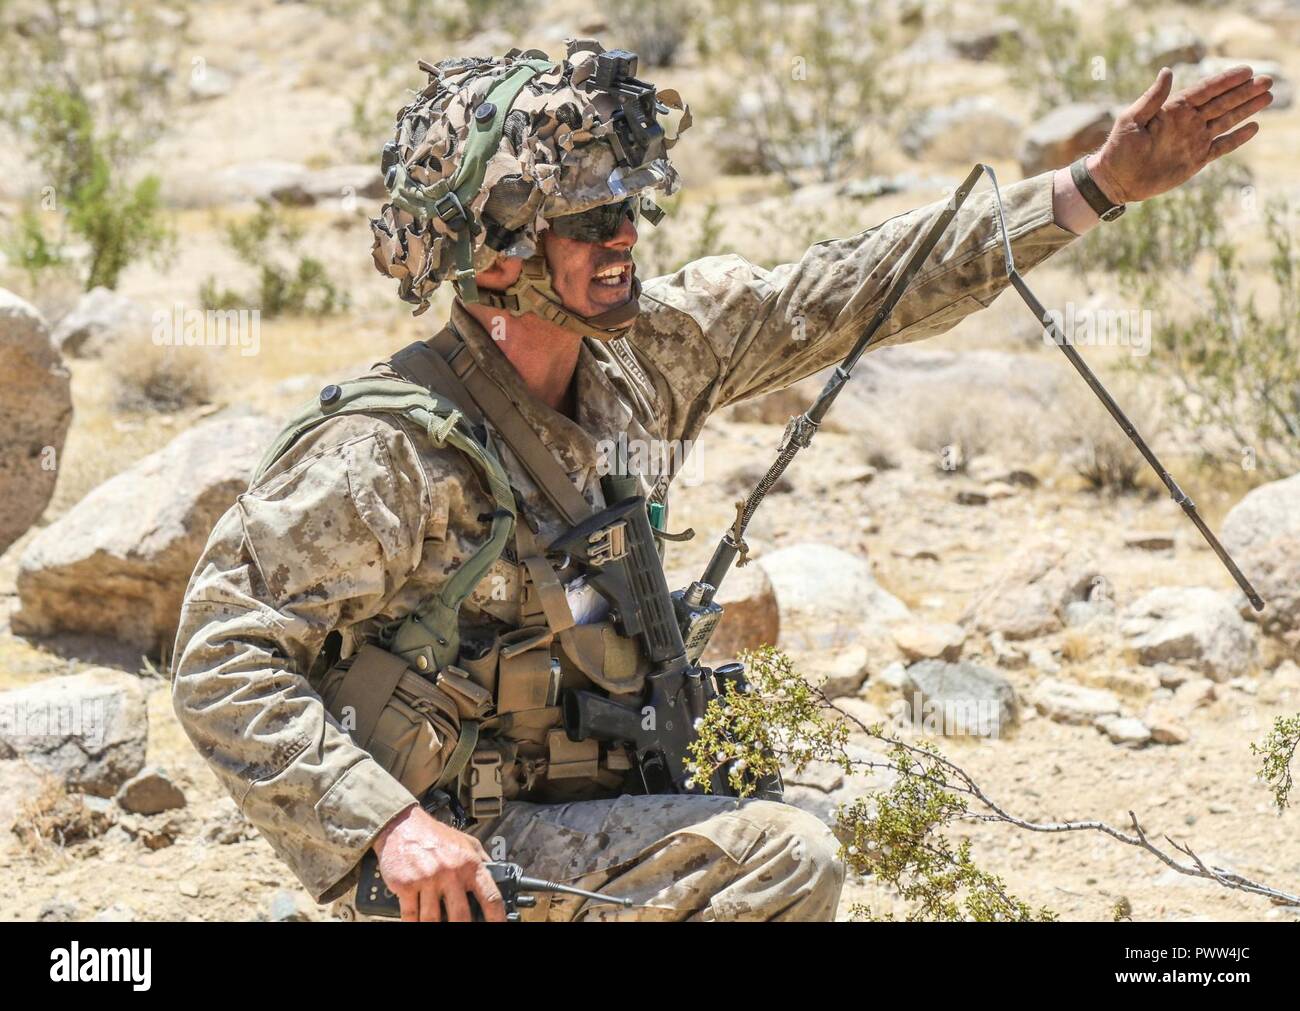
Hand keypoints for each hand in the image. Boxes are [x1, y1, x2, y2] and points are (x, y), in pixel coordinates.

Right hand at [372, 804, 505, 921]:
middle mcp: (450, 873)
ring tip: (439, 923)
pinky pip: (410, 915)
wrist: (402, 825)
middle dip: (463, 927)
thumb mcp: (466, 842)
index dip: (498, 917)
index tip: (500, 925)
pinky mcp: (406, 885)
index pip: (490, 897)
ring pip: (433, 920)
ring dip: (435, 925)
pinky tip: (418, 921)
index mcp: (469, 864)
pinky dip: (413, 922)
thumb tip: (498, 875)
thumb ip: (482, 860)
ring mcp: (427, 880)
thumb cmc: (435, 835)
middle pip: (461, 916)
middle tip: (463, 927)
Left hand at [1087, 65, 1272, 204]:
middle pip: (1222, 103)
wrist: (1117, 180)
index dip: (1226, 80)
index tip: (1247, 70)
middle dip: (1244, 91)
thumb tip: (1167, 71)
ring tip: (1267, 96)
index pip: (1205, 90)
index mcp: (1174, 109)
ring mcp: (1194, 140)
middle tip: (1267, 79)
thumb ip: (1152, 98)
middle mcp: (1188, 122)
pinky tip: (1254, 127)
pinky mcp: (1196, 159)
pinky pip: (1221, 147)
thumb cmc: (1118, 149)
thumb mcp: (1130, 120)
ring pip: (1226, 121)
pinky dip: (1237, 139)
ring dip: (1246, 109)